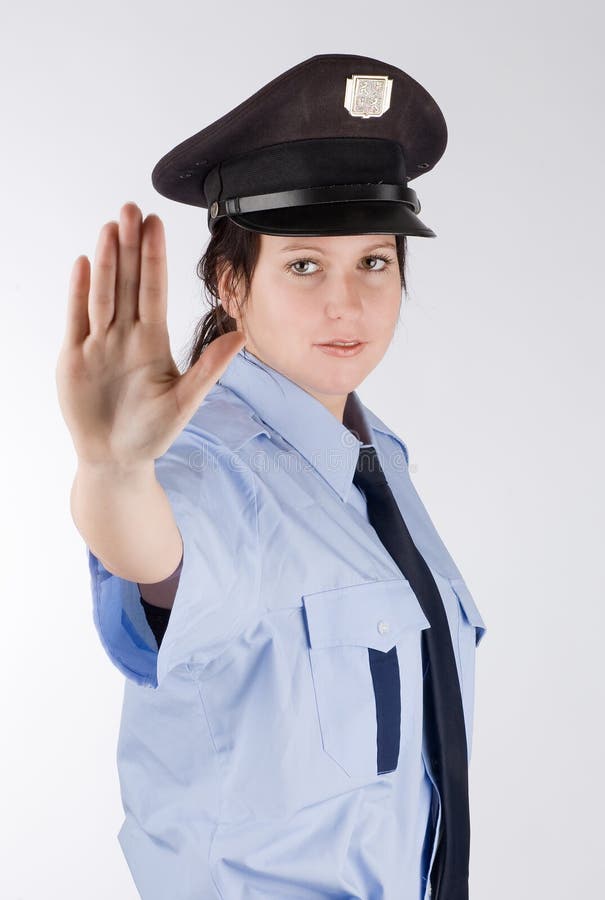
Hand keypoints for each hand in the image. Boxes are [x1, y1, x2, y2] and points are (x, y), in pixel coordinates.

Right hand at [55, 202, 245, 466]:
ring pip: (103, 294)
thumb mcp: (185, 400)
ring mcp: (99, 344)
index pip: (154, 290)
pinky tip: (83, 264)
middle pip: (127, 282)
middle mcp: (126, 335)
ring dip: (105, 261)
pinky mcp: (74, 357)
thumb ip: (209, 367)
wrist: (116, 458)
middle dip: (128, 246)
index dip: (153, 257)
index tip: (155, 223)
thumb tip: (242, 334)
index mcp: (153, 341)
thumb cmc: (152, 432)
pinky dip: (79, 292)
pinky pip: (77, 318)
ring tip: (110, 227)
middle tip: (131, 208)